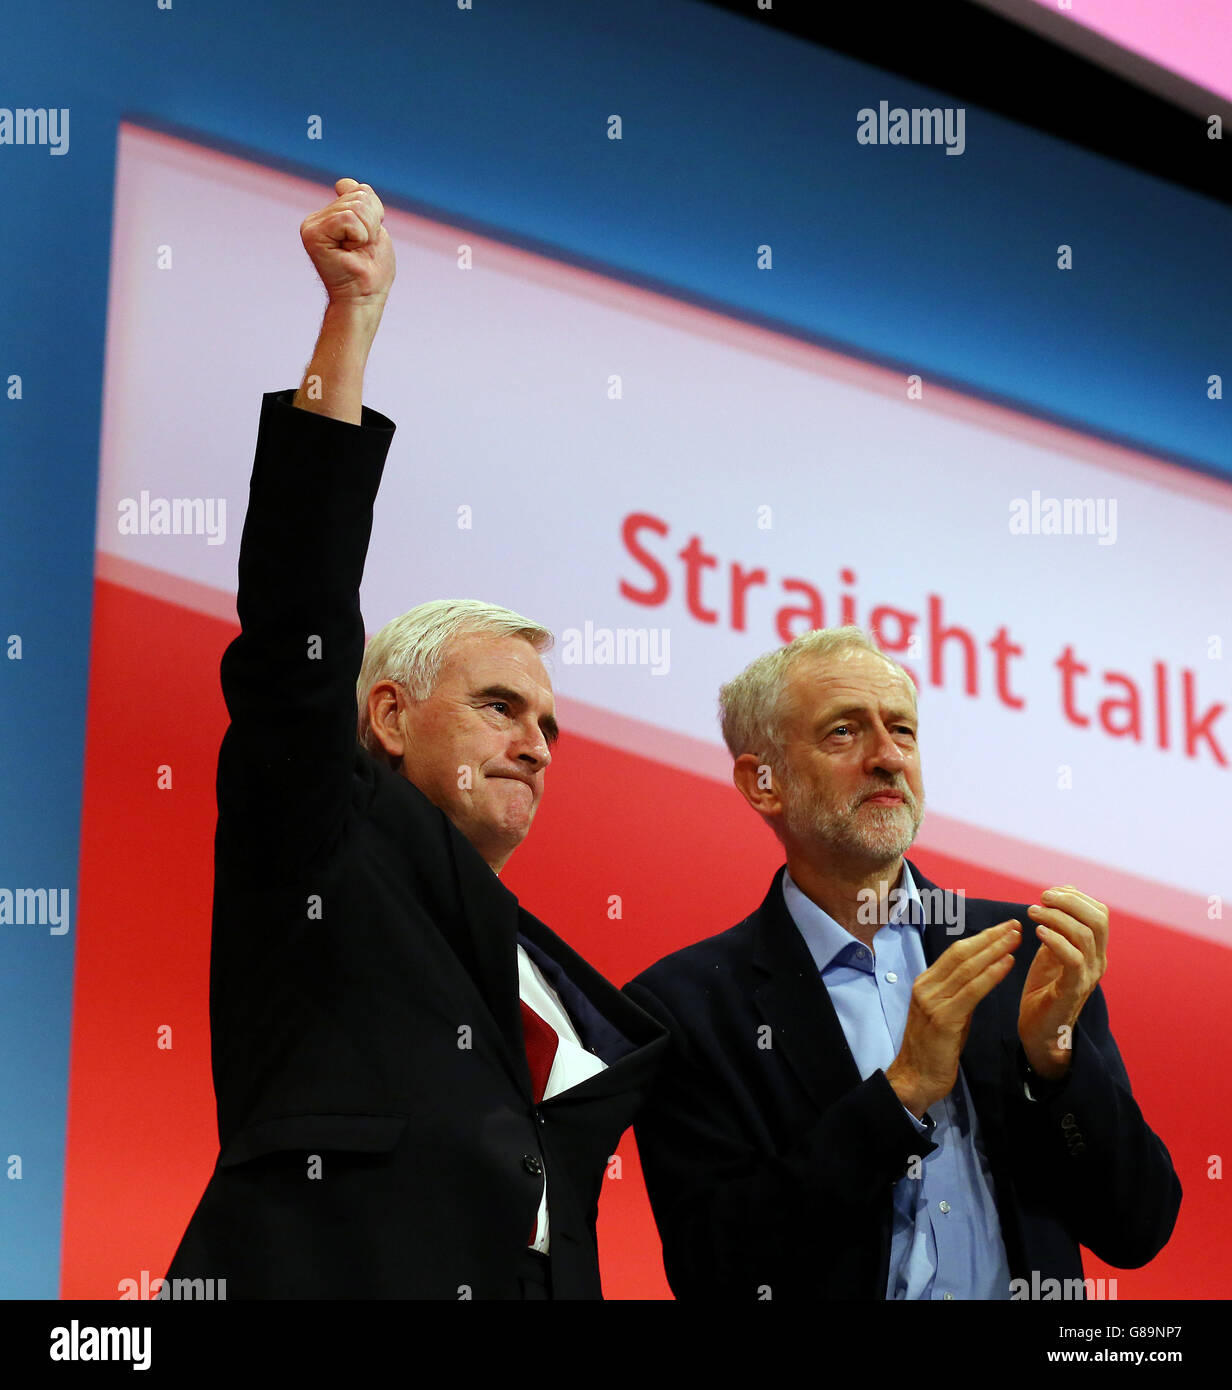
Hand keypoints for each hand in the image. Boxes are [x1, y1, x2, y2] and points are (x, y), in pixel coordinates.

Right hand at [299, 178, 395, 307]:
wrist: (364, 299)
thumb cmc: (371, 272)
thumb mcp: (372, 231)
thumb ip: (362, 206)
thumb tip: (342, 183)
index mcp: (331, 216)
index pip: (360, 190)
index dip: (374, 214)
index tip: (366, 239)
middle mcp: (317, 218)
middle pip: (360, 196)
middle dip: (372, 224)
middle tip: (362, 249)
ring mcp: (312, 225)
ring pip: (356, 206)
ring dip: (367, 232)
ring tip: (356, 251)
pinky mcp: (312, 234)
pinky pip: (349, 219)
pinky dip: (360, 237)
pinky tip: (350, 252)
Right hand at [886, 920, 1020, 1117]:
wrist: (916, 1077)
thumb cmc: (935, 1048)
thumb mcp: (946, 1013)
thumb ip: (959, 993)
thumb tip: (982, 974)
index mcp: (925, 982)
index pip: (955, 952)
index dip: (981, 938)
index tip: (1004, 929)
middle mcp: (926, 986)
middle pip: (962, 954)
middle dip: (991, 937)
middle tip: (1015, 925)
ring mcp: (932, 1001)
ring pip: (968, 968)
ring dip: (995, 950)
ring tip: (1016, 939)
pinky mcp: (942, 1018)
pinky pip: (971, 990)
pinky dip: (991, 974)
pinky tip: (1007, 963)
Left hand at [1018, 885, 1107, 1080]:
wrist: (1040, 1030)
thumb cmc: (1045, 988)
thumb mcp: (1052, 950)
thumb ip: (1060, 928)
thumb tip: (1058, 895)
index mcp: (1095, 950)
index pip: (1100, 913)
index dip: (1076, 896)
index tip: (1051, 892)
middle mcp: (1097, 961)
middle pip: (1099, 919)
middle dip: (1070, 901)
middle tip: (1042, 898)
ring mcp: (1088, 976)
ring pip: (1085, 935)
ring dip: (1056, 917)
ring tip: (1033, 912)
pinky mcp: (1072, 990)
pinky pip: (1072, 959)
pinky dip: (1056, 940)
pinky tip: (1038, 932)